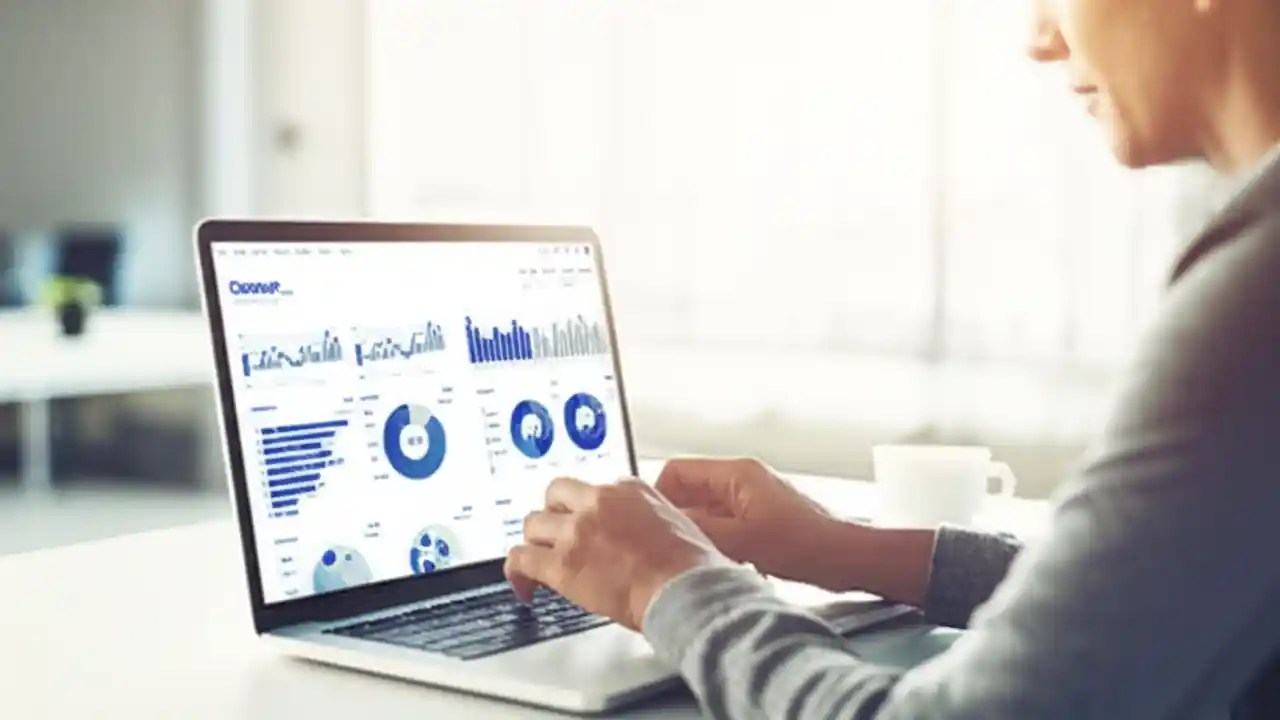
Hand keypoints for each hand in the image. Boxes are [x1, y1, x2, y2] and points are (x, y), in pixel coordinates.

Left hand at [504, 477, 731, 630]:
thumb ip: (652, 519)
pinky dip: (518, 572)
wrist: (682, 589)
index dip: (588, 509)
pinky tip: (524, 585)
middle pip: (556, 494)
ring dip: (536, 541)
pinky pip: (522, 560)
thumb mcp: (679, 523)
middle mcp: (597, 503)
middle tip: (557, 533)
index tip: (589, 523)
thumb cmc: (689, 566)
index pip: (594, 490)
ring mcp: (576, 532)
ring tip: (539, 558)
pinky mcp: (561, 564)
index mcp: (628, 490)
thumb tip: (648, 533)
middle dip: (554, 513)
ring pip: (534, 524)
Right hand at [658, 457, 935, 603]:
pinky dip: (717, 542)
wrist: (846, 559)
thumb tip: (663, 527)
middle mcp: (742, 479)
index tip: (652, 525)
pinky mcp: (761, 518)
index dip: (659, 497)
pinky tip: (721, 563)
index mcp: (736, 473)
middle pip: (690, 491)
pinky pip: (724, 524)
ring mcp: (752, 498)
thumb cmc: (806, 545)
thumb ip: (700, 531)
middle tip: (671, 547)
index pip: (677, 471)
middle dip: (679, 519)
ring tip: (698, 557)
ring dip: (699, 533)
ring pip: (706, 511)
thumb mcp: (742, 541)